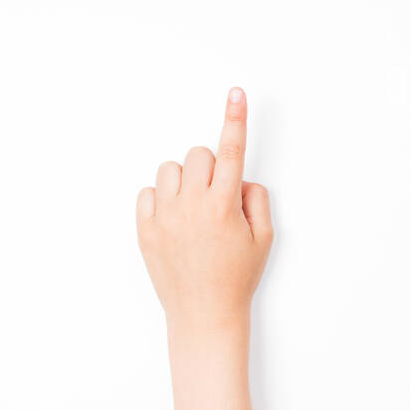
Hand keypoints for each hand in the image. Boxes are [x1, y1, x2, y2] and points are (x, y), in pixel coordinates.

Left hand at [136, 87, 273, 334]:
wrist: (204, 316)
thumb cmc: (236, 278)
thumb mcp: (265, 238)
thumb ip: (256, 198)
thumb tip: (240, 179)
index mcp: (224, 206)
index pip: (232, 150)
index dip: (235, 117)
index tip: (235, 93)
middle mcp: (192, 207)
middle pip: (198, 154)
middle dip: (211, 167)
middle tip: (217, 196)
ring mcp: (164, 218)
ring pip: (170, 168)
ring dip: (185, 180)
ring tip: (193, 208)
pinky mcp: (144, 230)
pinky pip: (148, 192)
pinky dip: (161, 198)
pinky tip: (175, 220)